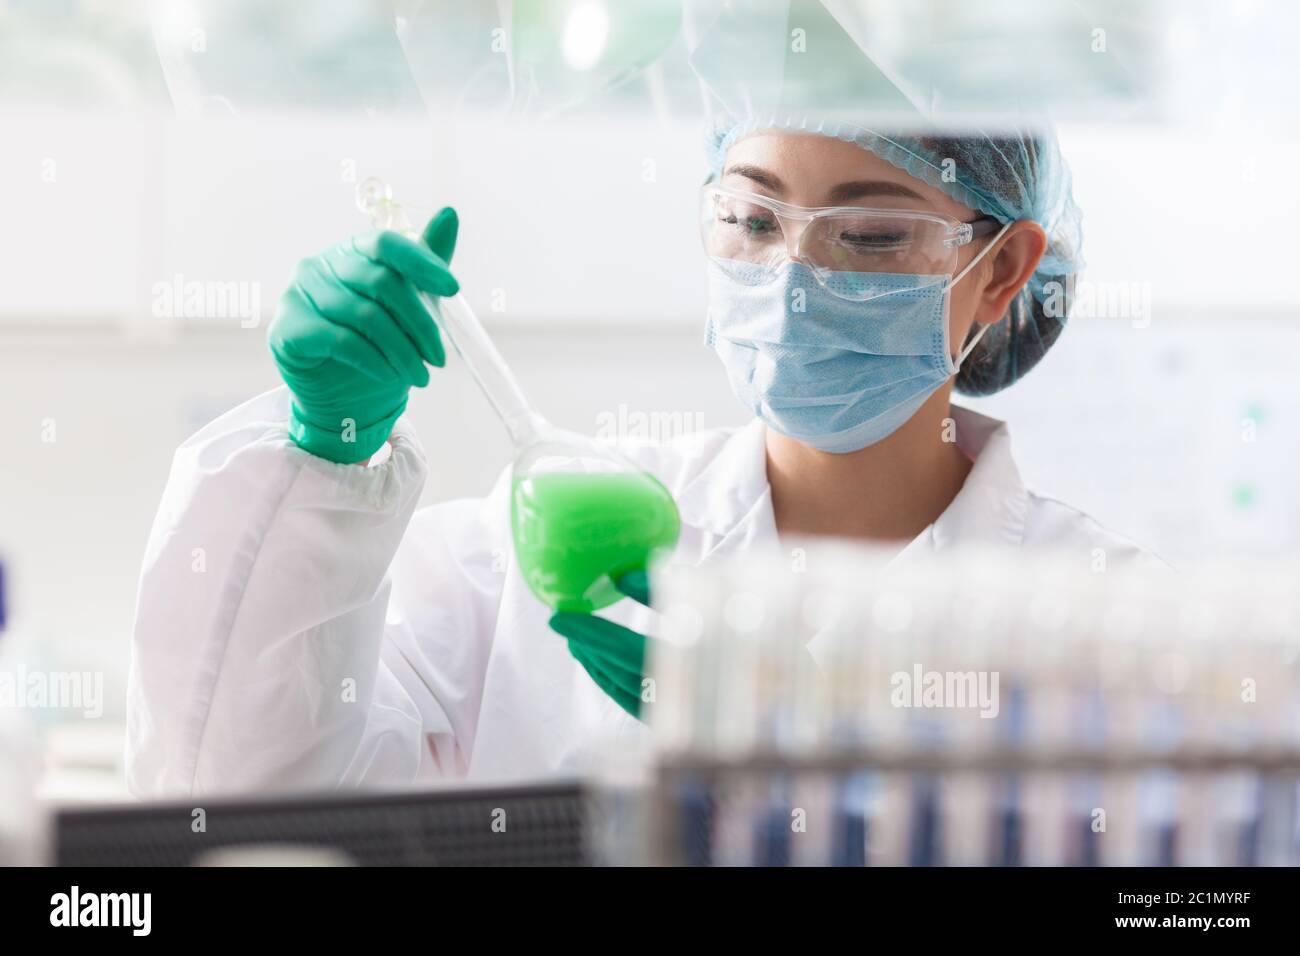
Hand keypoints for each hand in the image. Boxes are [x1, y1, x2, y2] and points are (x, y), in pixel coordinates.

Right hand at [268, 210, 459, 462]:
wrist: (339, 397)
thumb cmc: (375, 347)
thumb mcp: (407, 307)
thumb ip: (425, 263)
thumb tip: (450, 214)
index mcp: (352, 252)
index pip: (387, 244)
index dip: (422, 263)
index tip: (453, 289)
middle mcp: (322, 266)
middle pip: (381, 283)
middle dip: (420, 324)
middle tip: (439, 358)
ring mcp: (300, 294)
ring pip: (366, 317)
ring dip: (402, 352)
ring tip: (421, 376)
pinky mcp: (289, 328)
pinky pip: (341, 341)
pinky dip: (374, 360)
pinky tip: (389, 375)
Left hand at [551, 568, 825, 720]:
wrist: (823, 684)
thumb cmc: (778, 634)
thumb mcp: (724, 599)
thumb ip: (672, 592)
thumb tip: (623, 574)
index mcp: (695, 666)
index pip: (627, 651)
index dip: (592, 633)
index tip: (562, 617)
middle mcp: (689, 698)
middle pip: (621, 674)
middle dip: (589, 646)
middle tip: (565, 622)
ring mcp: (691, 716)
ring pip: (627, 694)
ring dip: (598, 667)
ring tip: (579, 641)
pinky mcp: (693, 721)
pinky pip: (642, 706)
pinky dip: (617, 685)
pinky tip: (607, 668)